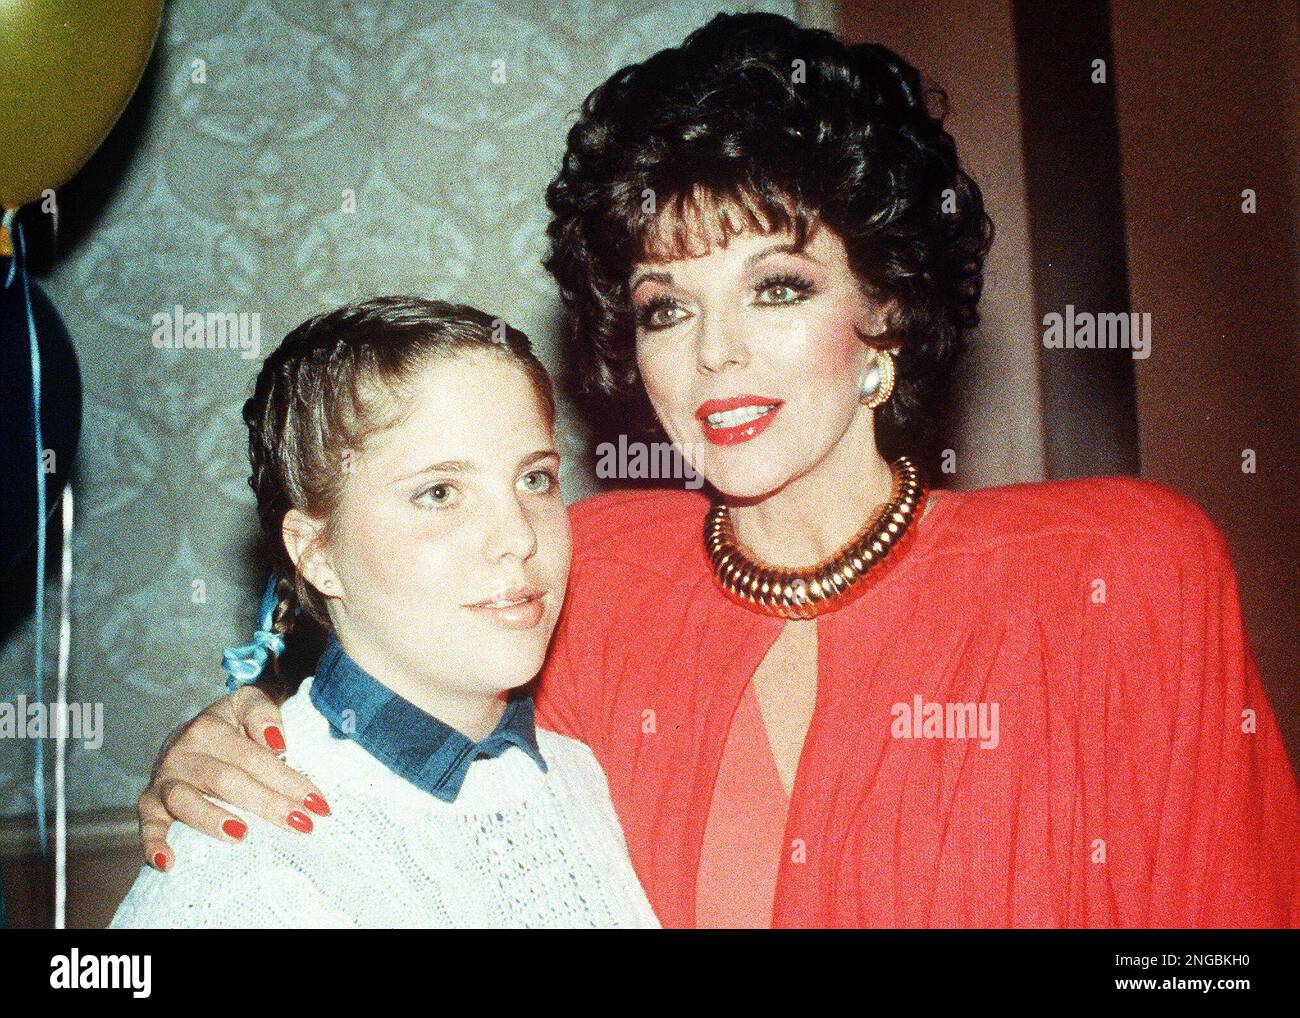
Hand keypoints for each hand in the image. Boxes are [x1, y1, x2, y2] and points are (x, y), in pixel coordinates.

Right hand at [136, 683, 329, 870]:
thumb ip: (263, 713)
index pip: (254, 757)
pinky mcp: (149, 804)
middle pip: (227, 781)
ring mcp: (164, 780)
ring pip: (185, 801)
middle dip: (268, 804)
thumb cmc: (228, 724)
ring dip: (212, 820)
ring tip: (241, 835)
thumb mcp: (247, 703)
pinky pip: (147, 826)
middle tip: (301, 825)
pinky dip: (153, 844)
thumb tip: (277, 742)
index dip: (288, 779)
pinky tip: (169, 862)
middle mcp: (183, 752)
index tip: (317, 803)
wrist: (188, 732)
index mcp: (209, 727)